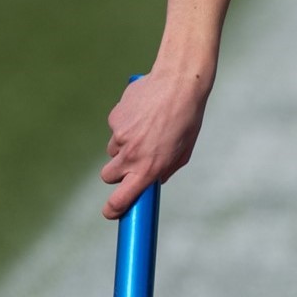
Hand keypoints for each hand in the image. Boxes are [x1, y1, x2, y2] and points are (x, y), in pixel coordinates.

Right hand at [101, 72, 209, 219]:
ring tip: (146, 128)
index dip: (113, 209)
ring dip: (123, 145)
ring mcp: (120, 136)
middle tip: (132, 162)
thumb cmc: (187, 119)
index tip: (111, 212)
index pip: (120, 199)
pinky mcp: (114, 118)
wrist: (180, 83)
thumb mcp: (184, 150)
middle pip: (108, 176)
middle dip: (116, 173)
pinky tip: (142, 112)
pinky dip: (125, 124)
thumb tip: (154, 181)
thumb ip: (167, 169)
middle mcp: (131, 155)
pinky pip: (115, 128)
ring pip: (112, 150)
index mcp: (148, 168)